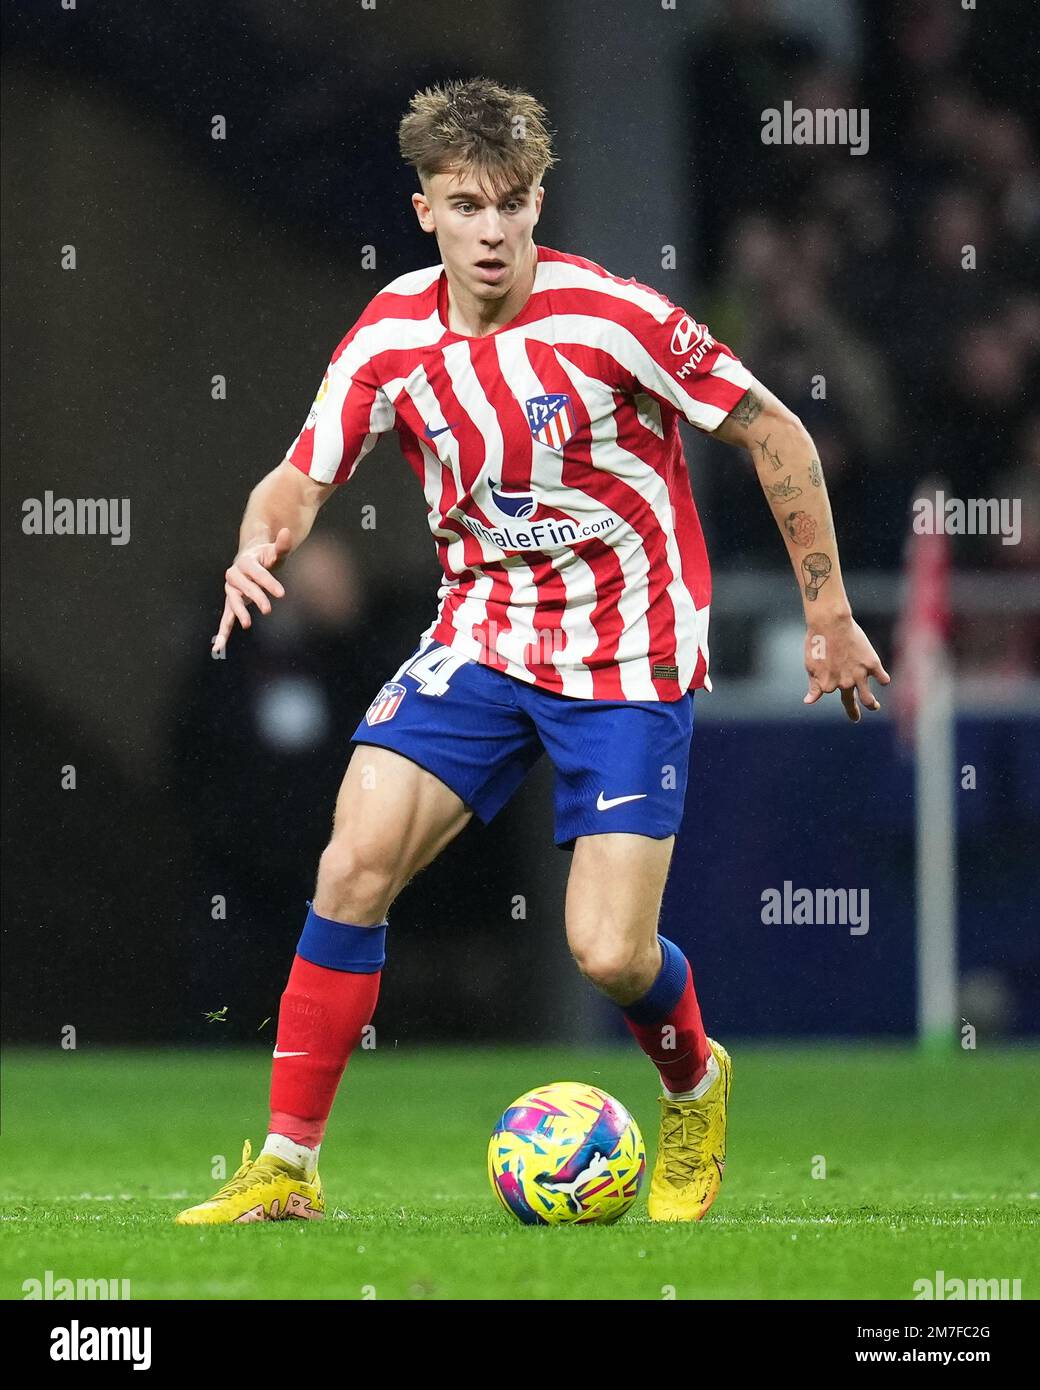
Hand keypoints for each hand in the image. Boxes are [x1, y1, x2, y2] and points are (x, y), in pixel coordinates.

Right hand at [212, 527, 290, 654]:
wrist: (251, 562)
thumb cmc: (266, 558)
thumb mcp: (275, 552)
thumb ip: (281, 545)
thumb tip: (286, 531)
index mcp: (245, 562)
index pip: (257, 573)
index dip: (269, 583)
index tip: (282, 594)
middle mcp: (234, 575)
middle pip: (245, 588)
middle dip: (256, 597)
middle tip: (269, 609)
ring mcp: (231, 590)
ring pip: (233, 601)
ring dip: (239, 613)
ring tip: (247, 624)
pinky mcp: (231, 602)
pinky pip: (226, 618)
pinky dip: (223, 632)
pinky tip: (218, 648)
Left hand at [803, 614, 890, 722]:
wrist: (830, 623)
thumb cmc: (816, 642)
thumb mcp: (811, 666)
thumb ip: (814, 685)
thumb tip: (808, 702)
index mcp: (827, 685)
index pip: (831, 691)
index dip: (830, 682)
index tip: (830, 676)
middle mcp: (844, 683)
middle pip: (850, 703)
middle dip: (853, 712)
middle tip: (855, 718)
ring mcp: (859, 675)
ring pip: (868, 699)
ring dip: (872, 705)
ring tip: (875, 706)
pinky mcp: (872, 664)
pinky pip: (883, 678)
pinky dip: (883, 679)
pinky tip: (883, 680)